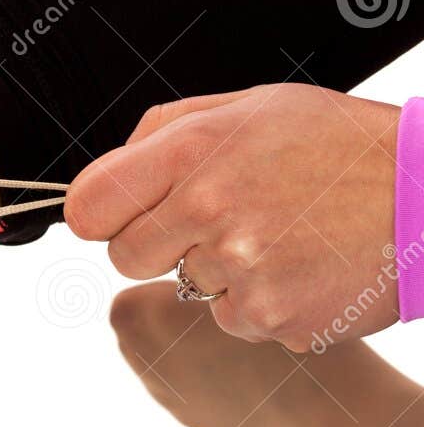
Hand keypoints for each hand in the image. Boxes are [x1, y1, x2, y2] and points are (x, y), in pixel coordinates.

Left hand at [65, 84, 400, 351]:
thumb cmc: (339, 145)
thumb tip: (108, 172)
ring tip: (281, 237)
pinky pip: (233, 319)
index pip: (88, 207)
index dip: (103, 214)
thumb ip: (166, 134)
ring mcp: (239, 268)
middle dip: (158, 245)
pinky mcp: (272, 316)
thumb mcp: (250, 107)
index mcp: (192, 151)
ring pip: (184, 288)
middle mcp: (207, 209)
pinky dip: (261, 302)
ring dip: (219, 272)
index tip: (121, 215)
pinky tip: (303, 268)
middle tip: (214, 224)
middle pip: (124, 257)